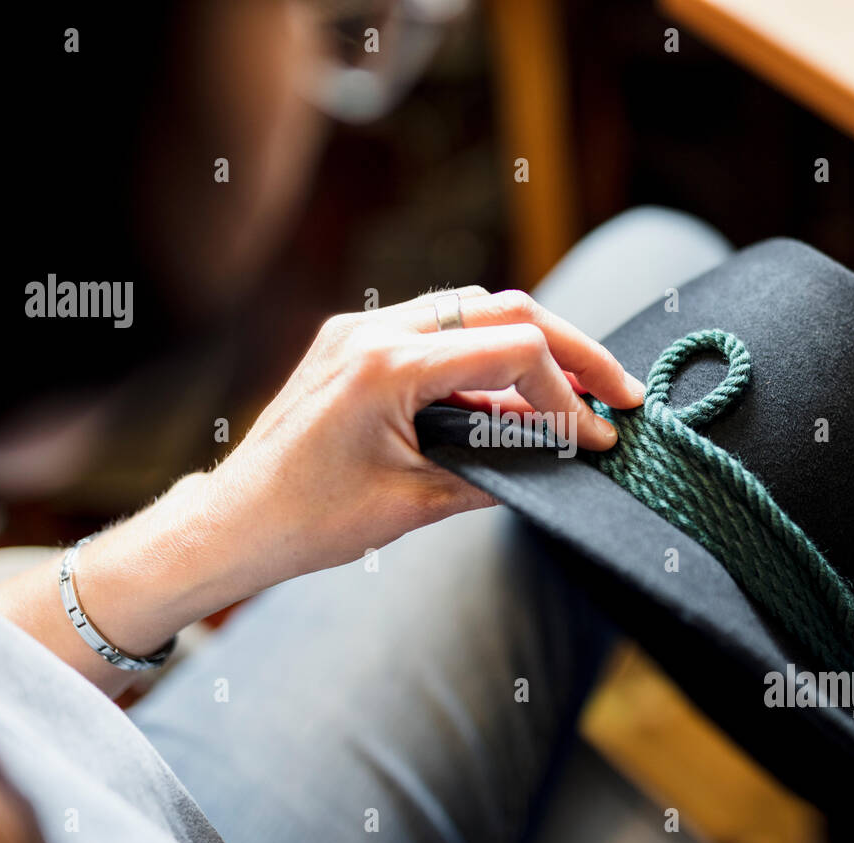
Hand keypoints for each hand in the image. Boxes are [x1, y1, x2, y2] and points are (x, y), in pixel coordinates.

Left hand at [206, 287, 645, 586]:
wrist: (234, 523)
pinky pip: (436, 330)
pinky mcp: (354, 342)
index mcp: (387, 364)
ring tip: (575, 394)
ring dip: (529, 347)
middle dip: (570, 349)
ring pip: (472, 310)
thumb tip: (558, 460)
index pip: (513, 350)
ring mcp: (360, 328)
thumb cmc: (310, 521)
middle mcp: (373, 329)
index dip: (568, 394)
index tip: (597, 438)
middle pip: (503, 309)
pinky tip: (512, 397)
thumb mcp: (415, 503)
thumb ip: (494, 471)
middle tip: (619, 390)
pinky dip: (483, 357)